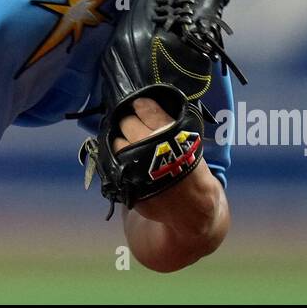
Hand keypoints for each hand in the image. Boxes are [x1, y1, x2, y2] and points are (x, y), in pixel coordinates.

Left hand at [113, 96, 214, 227]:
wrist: (193, 203)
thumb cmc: (190, 167)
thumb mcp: (186, 139)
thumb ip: (164, 122)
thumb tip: (143, 104)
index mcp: (163, 130)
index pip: (141, 106)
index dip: (139, 106)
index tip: (138, 106)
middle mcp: (145, 143)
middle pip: (126, 122)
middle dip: (129, 123)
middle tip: (134, 128)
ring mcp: (133, 162)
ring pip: (116, 142)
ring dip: (122, 142)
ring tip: (130, 147)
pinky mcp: (126, 180)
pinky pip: (114, 164)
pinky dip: (120, 161)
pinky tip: (127, 161)